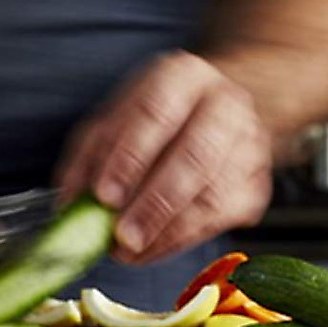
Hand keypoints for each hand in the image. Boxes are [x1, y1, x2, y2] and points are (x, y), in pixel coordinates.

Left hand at [56, 51, 272, 264]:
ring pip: (213, 194)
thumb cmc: (161, 116)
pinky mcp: (258, 181)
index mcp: (185, 75)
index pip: (157, 111)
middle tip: (122, 237)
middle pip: (195, 154)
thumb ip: (91, 154)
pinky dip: (186, 239)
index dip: (129, 156)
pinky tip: (155, 248)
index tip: (104, 194)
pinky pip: (225, 218)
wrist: (218, 110)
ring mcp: (249, 143)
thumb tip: (69, 202)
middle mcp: (225, 103)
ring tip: (130, 251)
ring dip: (168, 231)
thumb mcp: (118, 117)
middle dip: (155, 202)